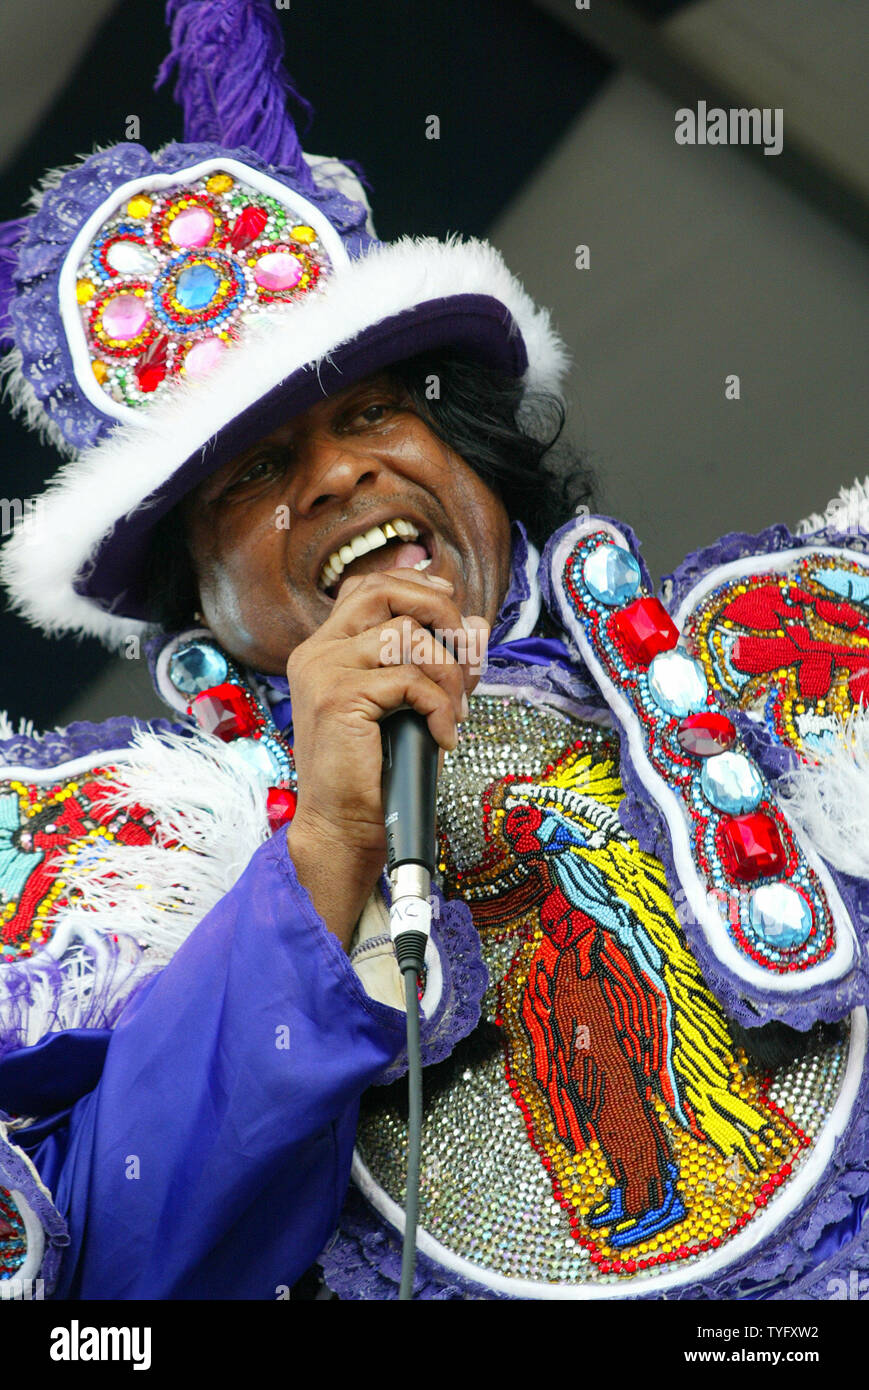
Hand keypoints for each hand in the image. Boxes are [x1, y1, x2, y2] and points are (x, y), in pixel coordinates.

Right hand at [285, 568, 488, 948]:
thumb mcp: (412, 705)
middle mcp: (317, 651)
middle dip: (439, 612)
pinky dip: (439, 706)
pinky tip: (442, 735)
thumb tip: (476, 624)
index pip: (368, 587)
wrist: (344, 825)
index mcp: (325, 649)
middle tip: (467, 654)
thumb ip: (438, 662)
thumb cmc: (376, 770)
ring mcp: (324, 670)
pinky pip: (409, 679)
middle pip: (385, 592)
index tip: (451, 606)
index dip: (414, 583)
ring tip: (453, 712)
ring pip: (406, 635)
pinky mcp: (338, 696)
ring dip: (447, 672)